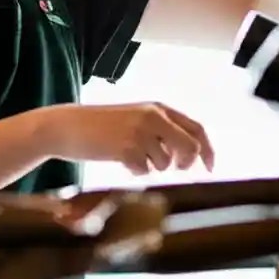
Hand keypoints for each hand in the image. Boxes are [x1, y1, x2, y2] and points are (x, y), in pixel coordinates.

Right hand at [39, 102, 215, 175]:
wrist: (68, 126)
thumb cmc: (103, 126)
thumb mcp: (135, 119)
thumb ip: (162, 131)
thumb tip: (190, 156)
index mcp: (158, 108)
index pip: (196, 128)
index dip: (208, 150)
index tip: (210, 167)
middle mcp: (153, 117)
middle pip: (189, 148)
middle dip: (185, 163)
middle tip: (174, 169)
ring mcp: (140, 132)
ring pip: (164, 163)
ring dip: (151, 166)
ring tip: (129, 155)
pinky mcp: (126, 148)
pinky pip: (144, 170)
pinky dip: (134, 170)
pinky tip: (118, 158)